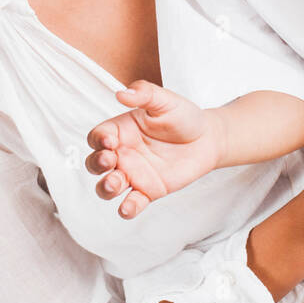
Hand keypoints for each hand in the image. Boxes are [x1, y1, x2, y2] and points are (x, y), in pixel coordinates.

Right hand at [85, 80, 223, 218]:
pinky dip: (127, 209)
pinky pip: (132, 203)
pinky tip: (128, 208)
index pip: (98, 137)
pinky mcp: (148, 191)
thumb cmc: (183, 116)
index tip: (110, 141)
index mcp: (121, 130)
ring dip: (106, 188)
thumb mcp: (164, 100)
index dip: (98, 140)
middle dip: (97, 165)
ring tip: (116, 184)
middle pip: (95, 164)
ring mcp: (134, 174)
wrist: (208, 139)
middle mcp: (123, 153)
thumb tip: (121, 93)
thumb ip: (144, 94)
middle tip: (110, 161)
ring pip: (108, 187)